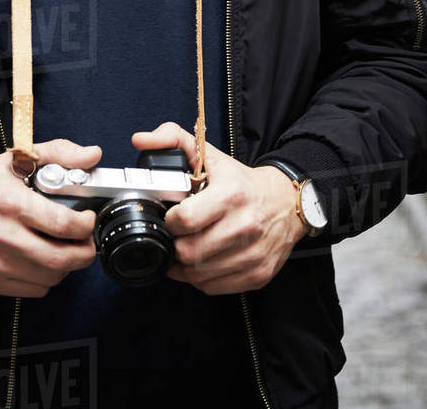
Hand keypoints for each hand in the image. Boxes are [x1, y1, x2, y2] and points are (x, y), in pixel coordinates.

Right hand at [0, 139, 100, 297]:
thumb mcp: (19, 159)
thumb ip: (59, 154)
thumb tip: (93, 155)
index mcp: (12, 203)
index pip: (63, 224)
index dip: (85, 225)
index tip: (88, 219)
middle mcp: (3, 236)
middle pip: (60, 259)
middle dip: (84, 253)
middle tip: (86, 242)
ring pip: (50, 278)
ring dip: (67, 266)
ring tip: (65, 249)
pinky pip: (34, 290)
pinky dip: (46, 278)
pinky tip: (43, 260)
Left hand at [131, 122, 304, 295]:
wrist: (286, 202)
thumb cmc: (241, 181)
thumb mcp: (208, 154)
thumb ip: (171, 139)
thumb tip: (140, 140)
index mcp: (231, 194)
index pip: (186, 219)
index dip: (170, 221)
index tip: (171, 217)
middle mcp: (245, 226)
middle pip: (189, 252)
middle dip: (173, 245)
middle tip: (175, 236)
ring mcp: (253, 254)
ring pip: (199, 275)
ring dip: (184, 266)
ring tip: (185, 248)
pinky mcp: (258, 274)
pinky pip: (214, 288)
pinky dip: (201, 279)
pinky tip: (202, 261)